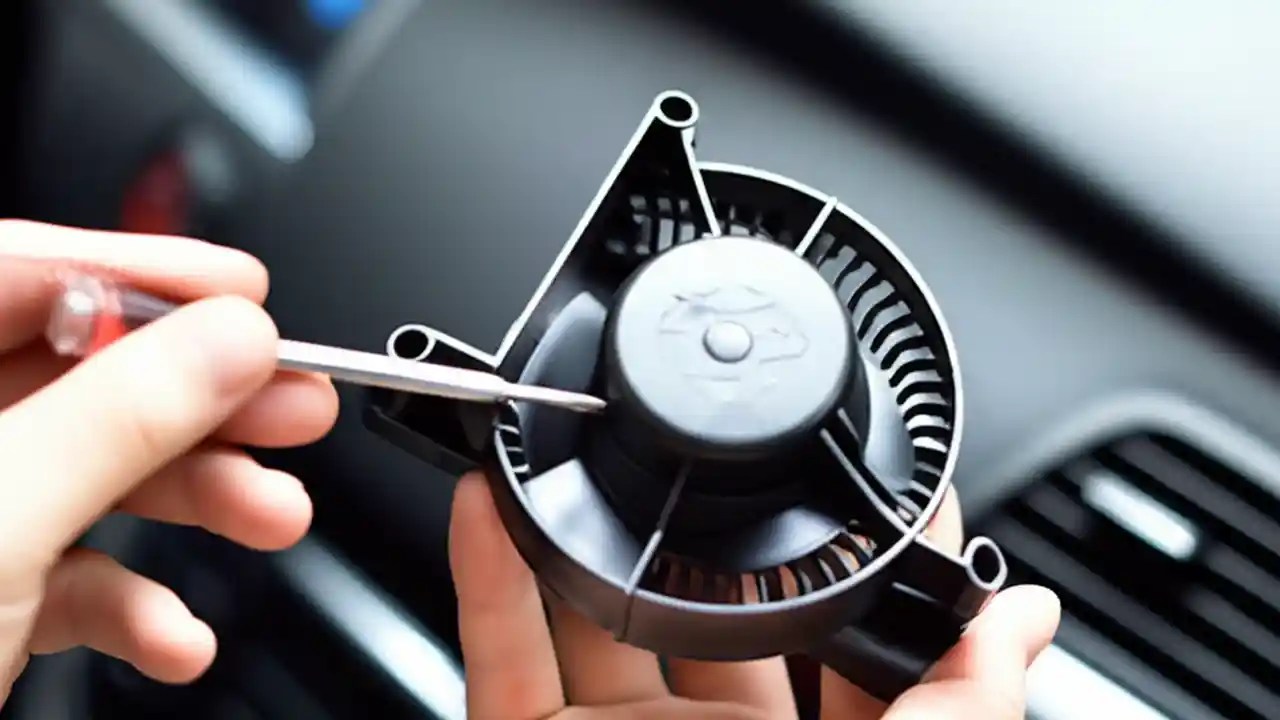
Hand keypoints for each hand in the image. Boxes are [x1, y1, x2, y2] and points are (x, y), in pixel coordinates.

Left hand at [0, 221, 337, 702]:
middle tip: (292, 402)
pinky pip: (74, 574)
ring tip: (272, 515)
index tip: (244, 296)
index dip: (143, 273)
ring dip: (197, 504)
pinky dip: (137, 605)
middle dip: (201, 401)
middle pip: (79, 379)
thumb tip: (228, 339)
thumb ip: (122, 416)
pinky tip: (172, 637)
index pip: (19, 273)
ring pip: (92, 477)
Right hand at [449, 471, 1059, 718]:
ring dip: (572, 536)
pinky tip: (490, 510)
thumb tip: (1029, 611)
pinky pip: (504, 661)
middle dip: (686, 530)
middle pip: (697, 614)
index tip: (815, 474)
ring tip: (571, 454)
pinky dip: (490, 582)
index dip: (819, 552)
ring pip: (588, 623)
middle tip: (684, 448)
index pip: (824, 634)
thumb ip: (974, 700)